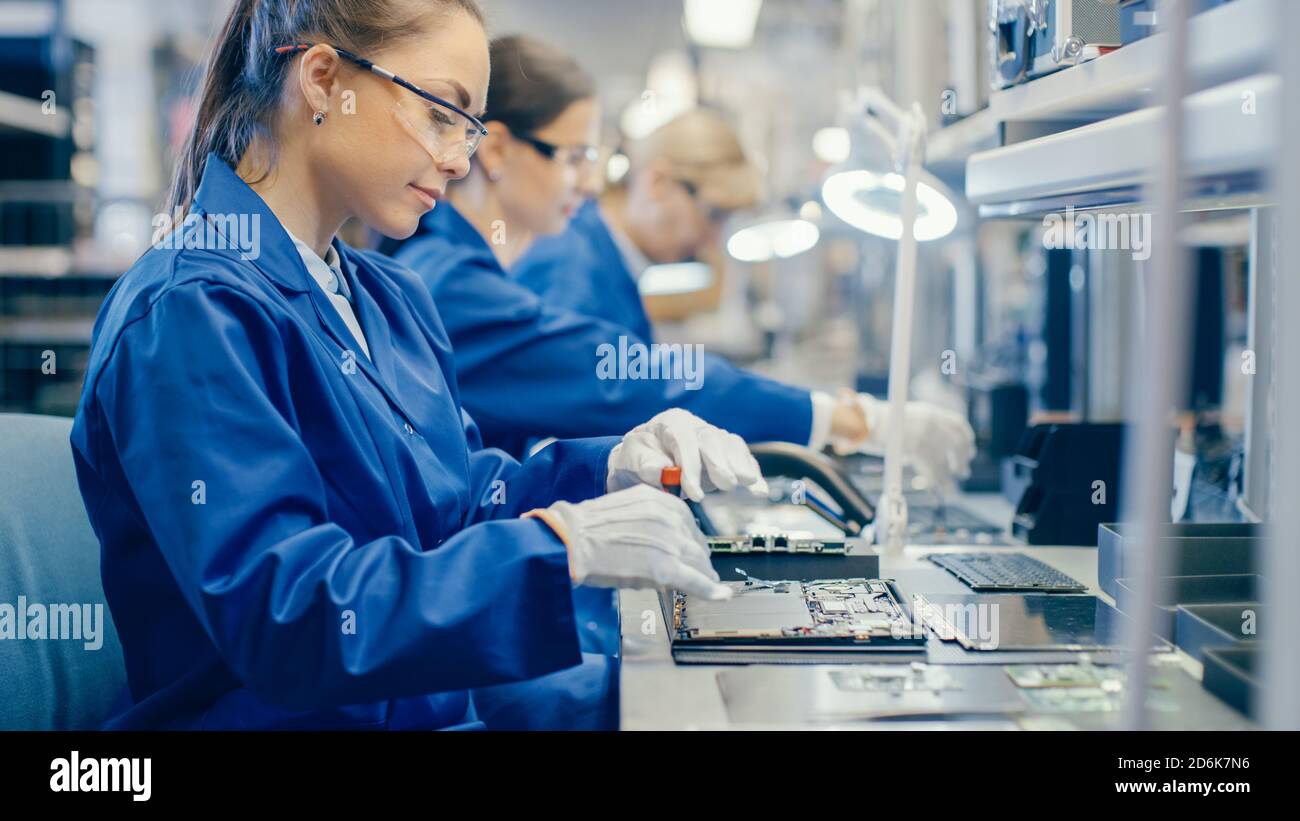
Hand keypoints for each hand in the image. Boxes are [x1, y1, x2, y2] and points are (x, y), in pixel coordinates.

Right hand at [543, 485, 731, 599]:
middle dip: (698, 560)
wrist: (572, 539)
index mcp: (663, 502)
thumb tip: (664, 539)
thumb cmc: (590, 526)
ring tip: (708, 586)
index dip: (692, 543)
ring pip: (698, 563)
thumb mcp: (629, 509)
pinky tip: (721, 594)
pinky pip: (695, 580)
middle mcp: (672, 519)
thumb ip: (653, 519)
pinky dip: (711, 589)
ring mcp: (670, 544)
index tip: (693, 552)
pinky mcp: (665, 569)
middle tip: (699, 572)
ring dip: (703, 575)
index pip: (689, 525)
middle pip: (696, 545)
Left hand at [607, 409, 767, 500]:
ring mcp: (712, 439)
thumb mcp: (630, 458)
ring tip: (748, 483)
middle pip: (713, 438)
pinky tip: (759, 489)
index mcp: (672, 422)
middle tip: (727, 484)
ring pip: (731, 445)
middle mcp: (696, 427)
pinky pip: (741, 458)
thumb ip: (644, 463)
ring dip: (741, 465)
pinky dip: (751, 472)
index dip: (691, 465)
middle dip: (721, 462)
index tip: (691, 492)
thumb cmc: (635, 458)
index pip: (685, 440)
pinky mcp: (723, 455)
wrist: (640, 461)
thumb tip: (662, 470)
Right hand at [832, 393, 975, 492]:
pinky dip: (942, 481)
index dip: (966, 437)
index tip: (970, 448)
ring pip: (946, 459)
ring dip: (955, 471)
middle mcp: (932, 423)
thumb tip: (932, 443)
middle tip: (963, 470)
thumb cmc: (881, 422)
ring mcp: (926, 435)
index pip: (957, 423)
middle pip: (956, 442)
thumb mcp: (907, 417)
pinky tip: (947, 488)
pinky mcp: (918, 449)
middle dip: (962, 458)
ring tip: (957, 480)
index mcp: (931, 412)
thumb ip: (923, 427)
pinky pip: (934, 469)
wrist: (868, 423)